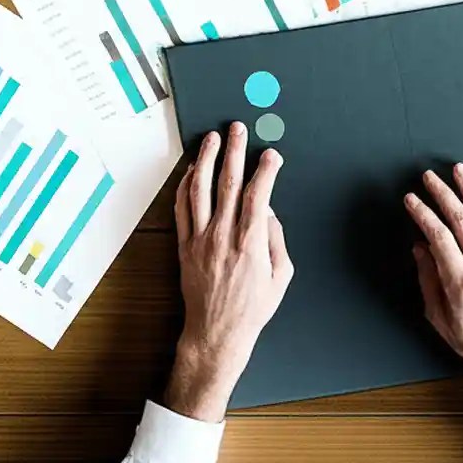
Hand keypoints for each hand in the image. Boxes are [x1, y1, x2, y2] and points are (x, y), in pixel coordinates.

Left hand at [165, 122, 293, 421]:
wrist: (216, 333)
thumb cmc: (252, 309)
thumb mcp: (281, 277)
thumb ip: (277, 241)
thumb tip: (270, 214)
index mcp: (250, 244)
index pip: (257, 195)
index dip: (265, 171)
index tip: (271, 155)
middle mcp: (223, 237)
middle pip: (227, 183)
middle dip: (233, 152)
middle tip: (236, 129)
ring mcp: (200, 240)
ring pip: (199, 190)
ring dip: (205, 160)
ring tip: (211, 139)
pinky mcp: (184, 247)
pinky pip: (181, 210)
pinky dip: (184, 187)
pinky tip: (189, 172)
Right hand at [404, 163, 462, 421]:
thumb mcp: (438, 316)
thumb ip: (428, 279)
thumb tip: (420, 248)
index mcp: (461, 283)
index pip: (439, 236)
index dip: (423, 214)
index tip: (411, 200)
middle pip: (462, 220)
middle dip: (443, 194)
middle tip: (429, 178)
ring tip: (459, 172)